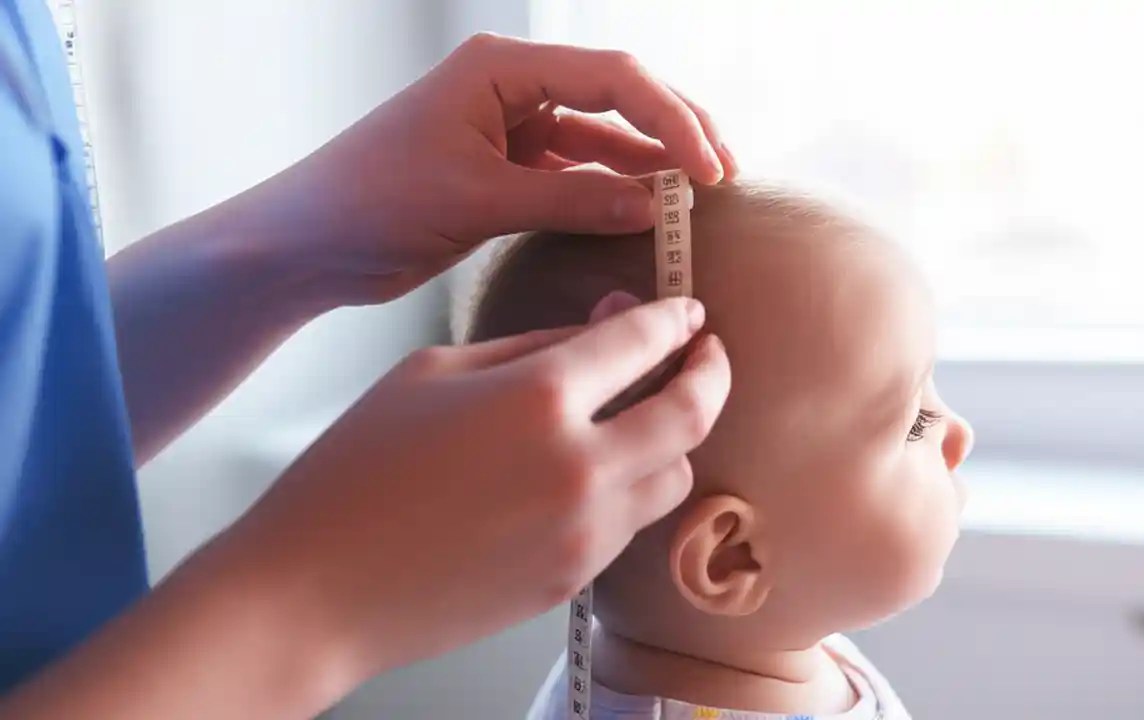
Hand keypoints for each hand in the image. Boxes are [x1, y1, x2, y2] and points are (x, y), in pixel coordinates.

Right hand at [212, 296, 729, 691]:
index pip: (643, 342)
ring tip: (648, 416)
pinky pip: (632, 523)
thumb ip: (531, 344)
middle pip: (692, 414)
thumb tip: (604, 325)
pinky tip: (600, 472)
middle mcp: (580, 466)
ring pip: (675, 476)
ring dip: (673, 439)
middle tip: (708, 353)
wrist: (315, 591)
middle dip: (712, 373)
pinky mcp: (574, 580)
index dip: (674, 319)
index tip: (687, 311)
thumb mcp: (433, 372)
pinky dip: (632, 488)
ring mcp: (584, 532)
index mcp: (538, 397)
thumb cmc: (356, 470)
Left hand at [244, 32, 737, 305]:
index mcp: (501, 70)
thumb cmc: (372, 203)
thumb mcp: (478, 202)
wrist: (308, 244)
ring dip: (645, 167)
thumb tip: (652, 208)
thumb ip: (570, 202)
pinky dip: (608, 195)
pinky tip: (644, 214)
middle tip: (724, 176)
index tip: (709, 171)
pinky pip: (574, 176)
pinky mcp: (503, 172)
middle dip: (673, 132)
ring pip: (599, 140)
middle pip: (616, 98)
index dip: (672, 119)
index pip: (612, 78)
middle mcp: (511, 89)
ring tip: (698, 199)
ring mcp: (509, 130)